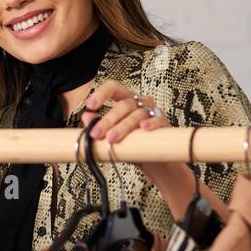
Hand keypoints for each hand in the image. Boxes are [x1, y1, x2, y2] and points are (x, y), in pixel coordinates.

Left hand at [78, 80, 224, 218]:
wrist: (155, 163)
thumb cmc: (133, 146)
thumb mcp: (112, 136)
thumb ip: (99, 126)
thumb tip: (85, 117)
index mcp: (126, 100)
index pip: (113, 87)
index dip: (101, 93)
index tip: (90, 106)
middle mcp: (140, 102)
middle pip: (123, 105)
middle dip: (108, 120)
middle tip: (96, 134)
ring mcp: (154, 111)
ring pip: (137, 114)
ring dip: (123, 126)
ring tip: (112, 139)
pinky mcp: (165, 123)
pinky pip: (158, 120)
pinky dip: (151, 123)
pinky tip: (143, 128)